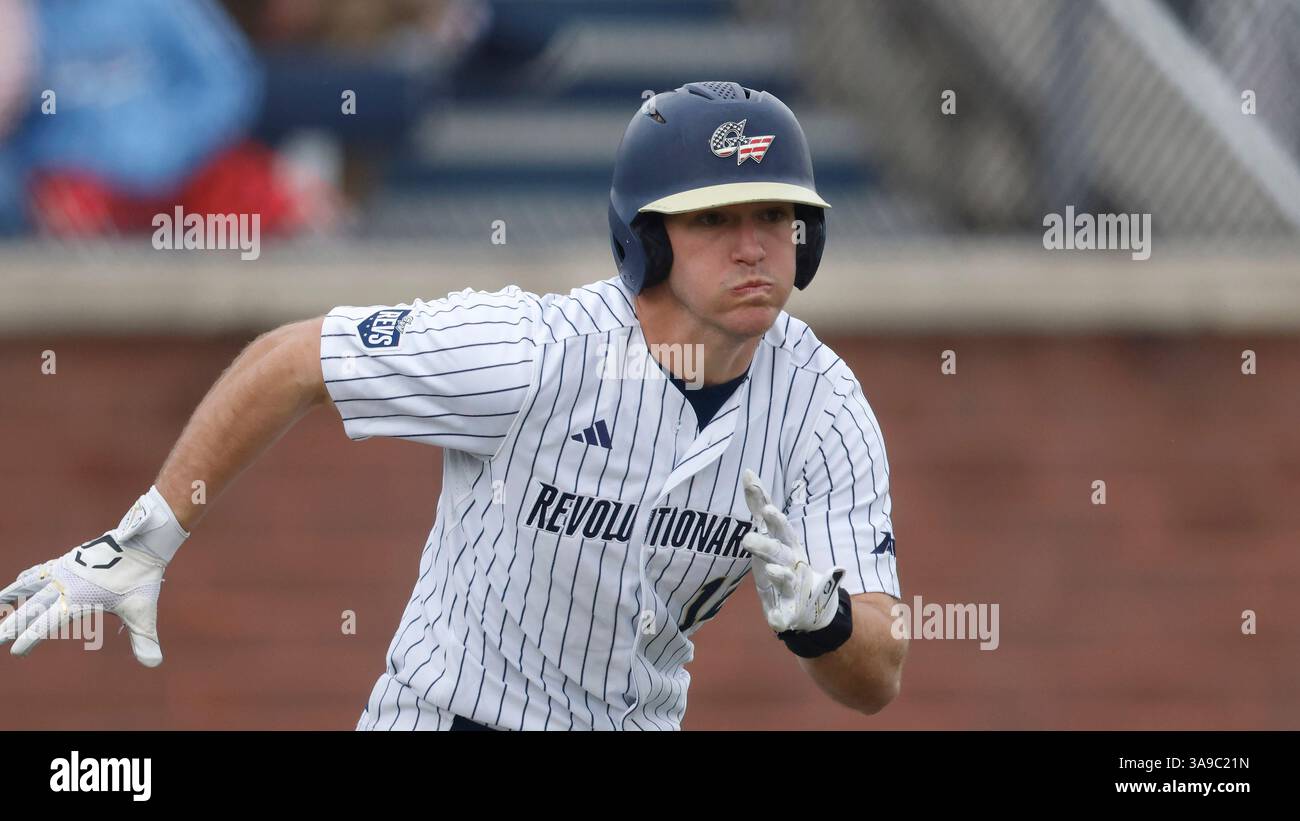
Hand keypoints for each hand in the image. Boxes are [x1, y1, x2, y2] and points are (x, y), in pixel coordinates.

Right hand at [0, 487, 186, 666]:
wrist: (143, 542)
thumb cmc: (142, 578)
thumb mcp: (144, 611)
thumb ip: (144, 639)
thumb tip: (154, 664)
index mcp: (80, 599)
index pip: (49, 623)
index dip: (31, 638)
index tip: (17, 651)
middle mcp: (66, 584)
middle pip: (33, 607)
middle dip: (13, 625)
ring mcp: (65, 570)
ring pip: (30, 586)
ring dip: (11, 597)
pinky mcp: (68, 560)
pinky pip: (41, 571)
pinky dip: (26, 578)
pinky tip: (17, 581)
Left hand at [741, 469, 845, 633]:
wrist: (810, 603)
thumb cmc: (784, 561)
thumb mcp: (771, 534)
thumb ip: (760, 506)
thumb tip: (747, 472)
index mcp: (786, 543)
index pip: (778, 525)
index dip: (771, 514)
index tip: (764, 505)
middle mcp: (792, 561)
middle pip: (779, 550)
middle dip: (767, 544)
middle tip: (748, 539)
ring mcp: (793, 585)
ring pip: (784, 578)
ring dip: (777, 575)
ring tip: (769, 572)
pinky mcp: (790, 608)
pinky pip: (785, 612)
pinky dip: (782, 617)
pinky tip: (777, 620)